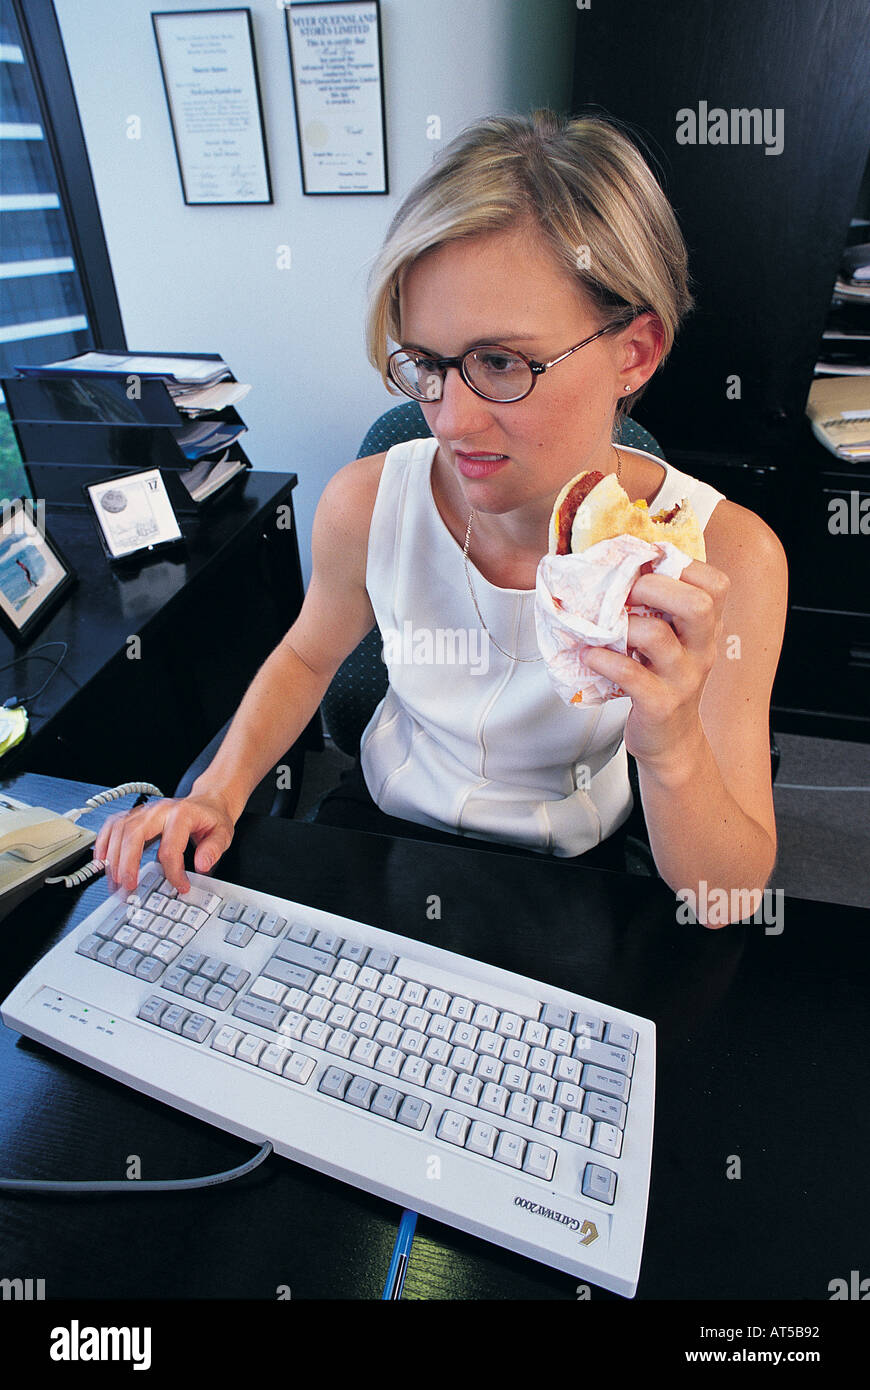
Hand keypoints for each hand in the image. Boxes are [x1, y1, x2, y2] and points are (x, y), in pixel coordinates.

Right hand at [93, 791, 235, 896]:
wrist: (206, 802)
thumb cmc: (211, 819)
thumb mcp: (223, 833)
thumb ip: (213, 849)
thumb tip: (202, 865)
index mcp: (181, 814)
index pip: (170, 848)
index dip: (173, 872)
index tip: (180, 887)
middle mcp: (159, 810)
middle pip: (134, 835)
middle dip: (127, 864)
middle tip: (128, 886)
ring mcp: (144, 811)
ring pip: (119, 830)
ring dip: (113, 858)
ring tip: (115, 882)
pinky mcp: (135, 815)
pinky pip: (112, 825)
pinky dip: (103, 843)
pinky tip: (101, 861)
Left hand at [579, 559, 729, 771]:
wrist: (671, 739)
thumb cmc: (664, 680)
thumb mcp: (675, 642)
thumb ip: (661, 609)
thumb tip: (620, 566)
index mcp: (706, 628)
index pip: (716, 584)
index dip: (683, 565)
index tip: (649, 563)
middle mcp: (701, 650)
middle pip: (696, 604)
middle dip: (653, 586)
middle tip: (624, 590)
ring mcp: (682, 678)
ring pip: (657, 636)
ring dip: (622, 623)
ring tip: (602, 625)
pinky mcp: (659, 703)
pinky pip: (630, 674)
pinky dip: (604, 659)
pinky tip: (590, 654)